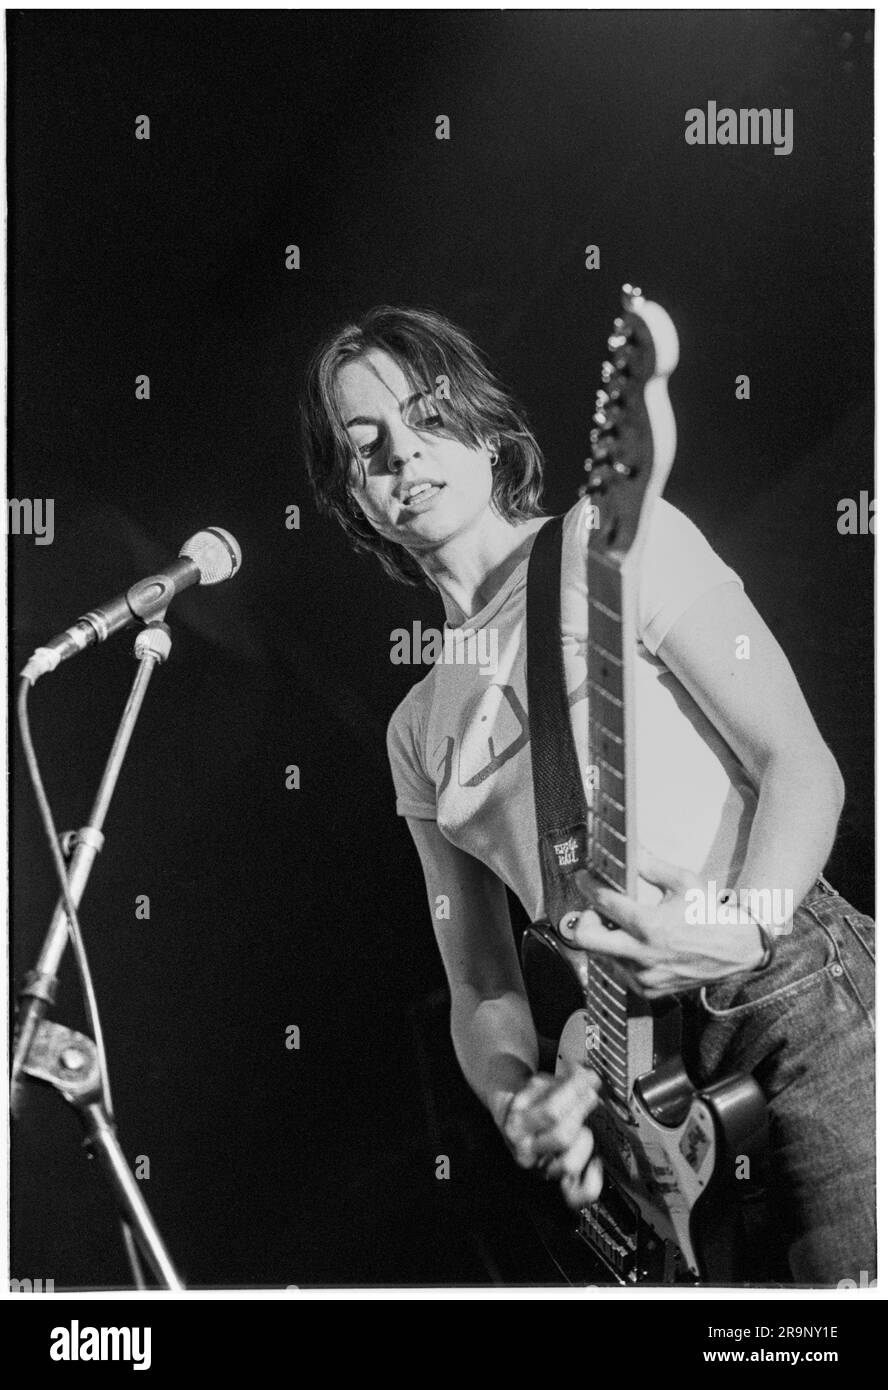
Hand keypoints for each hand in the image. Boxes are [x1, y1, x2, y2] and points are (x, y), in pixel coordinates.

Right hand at [500, 1064, 602, 1209]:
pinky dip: (591, 1182)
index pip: (552, 1111)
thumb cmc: (529, 1099)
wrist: (509, 1116)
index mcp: (517, 1124)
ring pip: (568, 1164)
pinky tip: (596, 1163)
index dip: (575, 1095)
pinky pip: (574, 1195)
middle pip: (562, 1136)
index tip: (590, 1079)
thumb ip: (563, 1080)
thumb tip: (590, 1078)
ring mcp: (539, 1168)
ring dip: (584, 1141)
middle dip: (582, 1113)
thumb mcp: (538, 1083)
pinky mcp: (552, 1181)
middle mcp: (525, 1151)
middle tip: (592, 1096)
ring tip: (585, 1127)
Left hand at [558, 849, 764, 998]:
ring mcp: (643, 976)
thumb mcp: (684, 881)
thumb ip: (651, 865)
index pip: (603, 902)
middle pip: (585, 937)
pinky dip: (621, 955)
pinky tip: (637, 945)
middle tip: (598, 909)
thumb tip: (629, 846)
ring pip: (600, 954)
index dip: (588, 885)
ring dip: (606, 937)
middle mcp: (642, 954)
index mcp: (650, 925)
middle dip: (586, 918)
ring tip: (624, 926)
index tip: (584, 878)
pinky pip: (618, 970)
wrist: (736, 950)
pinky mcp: (647, 990)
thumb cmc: (709, 913)